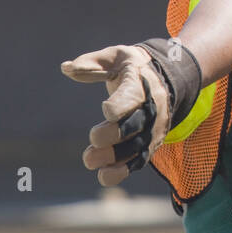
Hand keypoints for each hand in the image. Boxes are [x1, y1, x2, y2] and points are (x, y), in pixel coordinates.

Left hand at [61, 44, 170, 185]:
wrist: (166, 82)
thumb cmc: (133, 68)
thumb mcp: (116, 56)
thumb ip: (92, 63)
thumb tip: (66, 68)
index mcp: (140, 84)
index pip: (133, 97)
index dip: (120, 105)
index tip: (105, 109)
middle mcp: (150, 109)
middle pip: (135, 125)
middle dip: (113, 134)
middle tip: (93, 137)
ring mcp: (152, 129)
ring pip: (135, 147)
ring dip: (113, 157)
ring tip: (89, 160)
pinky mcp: (150, 145)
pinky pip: (138, 161)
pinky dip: (122, 171)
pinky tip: (103, 176)